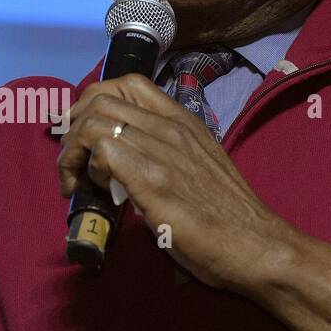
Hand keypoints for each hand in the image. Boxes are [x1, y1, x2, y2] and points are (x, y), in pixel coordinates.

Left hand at [57, 73, 298, 296]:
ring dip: (72, 153)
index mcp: (184, 123)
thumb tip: (126, 166)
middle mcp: (172, 128)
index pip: (129, 84)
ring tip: (77, 182)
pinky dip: (86, 170)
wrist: (258, 247)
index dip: (93, 102)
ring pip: (93, 122)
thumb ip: (167, 157)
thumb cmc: (230, 219)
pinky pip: (102, 151)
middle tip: (73, 163)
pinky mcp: (154, 179)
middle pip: (100, 99)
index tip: (84, 133)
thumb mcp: (199, 169)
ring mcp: (163, 150)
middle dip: (72, 128)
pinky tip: (97, 194)